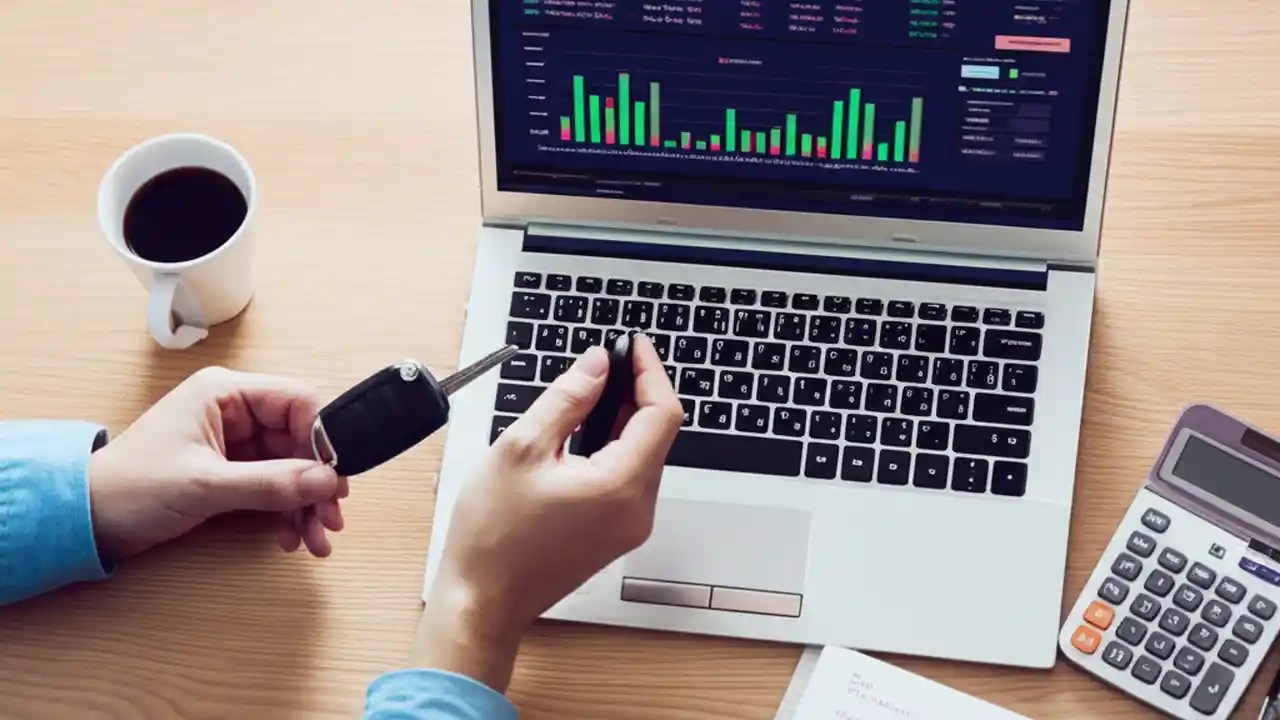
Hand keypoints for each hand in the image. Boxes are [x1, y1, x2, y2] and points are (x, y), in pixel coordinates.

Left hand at [88, 366, 348, 561]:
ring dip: (308, 504)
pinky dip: (289, 511)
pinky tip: (292, 537)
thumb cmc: (130, 488)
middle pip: (302, 440)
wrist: (86, 521)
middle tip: (331, 518)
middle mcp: (236, 411)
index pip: (299, 402)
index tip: (335, 478)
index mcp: (225, 393)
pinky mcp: (233, 470)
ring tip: (316, 540)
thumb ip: (271, 483)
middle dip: (318, 482)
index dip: (324, 439)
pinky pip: (277, 486)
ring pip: (294, 467)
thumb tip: (326, 481)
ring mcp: (236, 442)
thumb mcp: (206, 485)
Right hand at [415, 335, 682, 691]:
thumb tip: (597, 365)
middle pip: (658, 433)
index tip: (633, 346)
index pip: (661, 413)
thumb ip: (567, 398)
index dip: (650, 371)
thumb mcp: (522, 447)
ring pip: (645, 455)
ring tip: (593, 392)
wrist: (482, 600)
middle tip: (610, 361)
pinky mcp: (617, 534)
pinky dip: (616, 448)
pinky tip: (587, 433)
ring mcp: (630, 526)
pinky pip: (631, 479)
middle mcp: (637, 509)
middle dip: (638, 391)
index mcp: (620, 486)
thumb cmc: (492, 536)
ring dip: (626, 419)